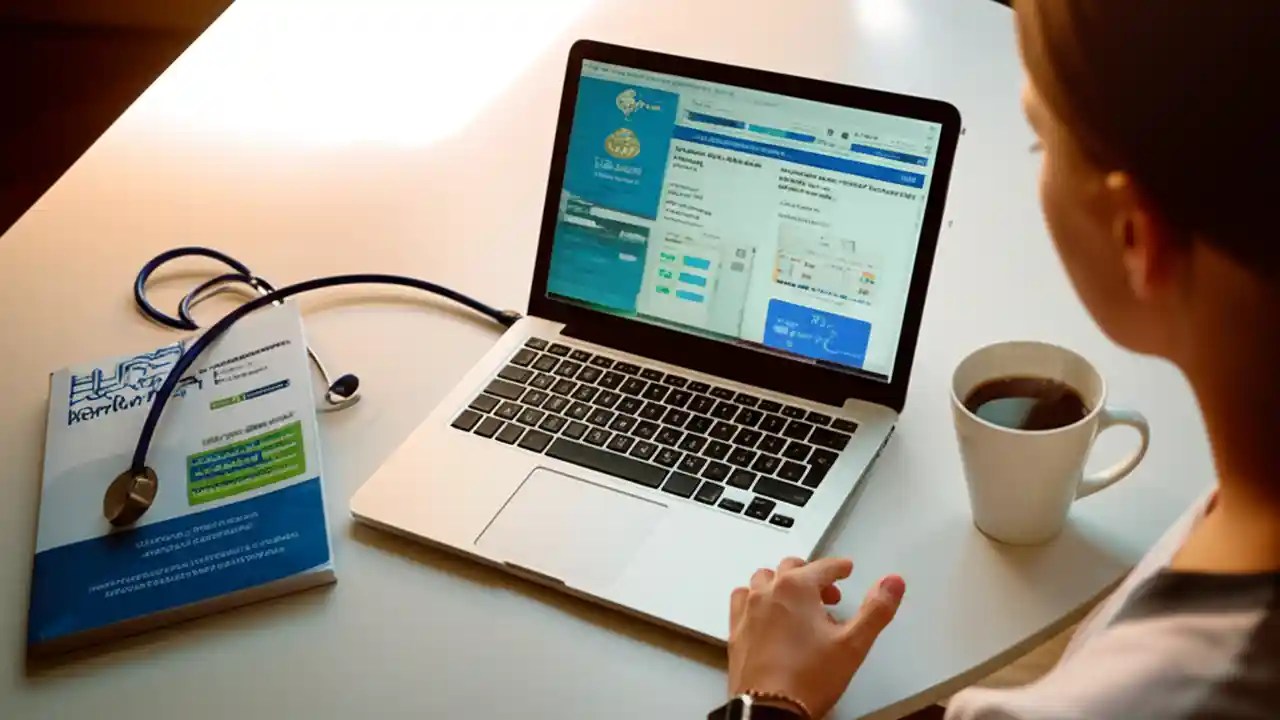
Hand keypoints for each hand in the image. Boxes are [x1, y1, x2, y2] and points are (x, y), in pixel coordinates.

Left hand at [728, 557, 905, 718]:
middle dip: (813, 576)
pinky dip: (756, 597)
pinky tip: (766, 612)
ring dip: (782, 583)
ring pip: (764, 579)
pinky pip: (742, 598)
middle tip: (829, 595)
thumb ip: (876, 609)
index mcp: (798, 587)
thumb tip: (894, 581)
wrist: (770, 708)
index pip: (824, 566)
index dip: (839, 568)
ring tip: (798, 603)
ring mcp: (748, 608)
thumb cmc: (811, 677)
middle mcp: (769, 590)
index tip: (846, 570)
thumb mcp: (853, 644)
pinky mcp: (735, 628)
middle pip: (792, 568)